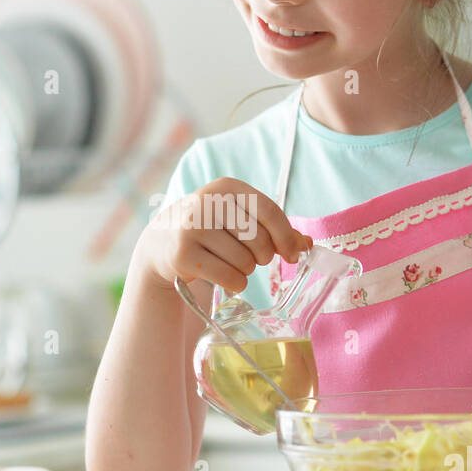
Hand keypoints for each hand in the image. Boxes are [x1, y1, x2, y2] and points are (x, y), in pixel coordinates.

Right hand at [134, 177, 313, 293]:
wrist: (163, 243)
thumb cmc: (212, 230)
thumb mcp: (240, 219)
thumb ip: (274, 229)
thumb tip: (307, 244)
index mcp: (226, 187)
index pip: (269, 212)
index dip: (286, 236)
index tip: (293, 254)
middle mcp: (206, 203)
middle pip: (258, 239)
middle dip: (263, 256)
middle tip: (253, 259)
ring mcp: (191, 228)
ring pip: (244, 262)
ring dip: (246, 270)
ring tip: (231, 263)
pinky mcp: (182, 255)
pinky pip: (229, 278)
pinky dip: (235, 283)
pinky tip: (224, 276)